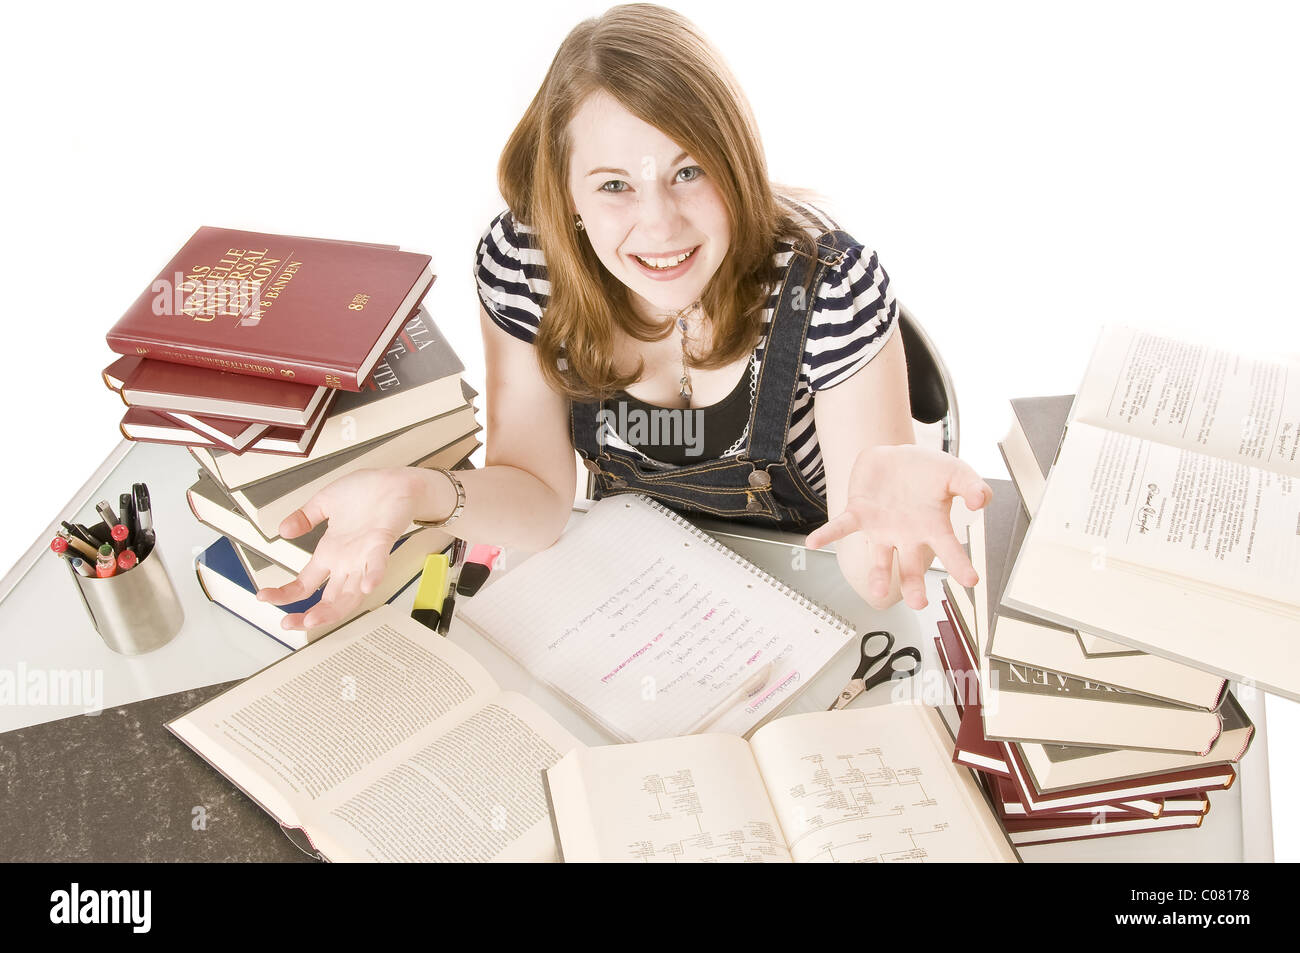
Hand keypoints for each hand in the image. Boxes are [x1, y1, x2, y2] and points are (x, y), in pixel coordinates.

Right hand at [256, 468, 425, 630]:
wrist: (398, 481)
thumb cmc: (369, 491)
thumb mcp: (326, 502)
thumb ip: (304, 517)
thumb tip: (282, 530)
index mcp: (331, 552)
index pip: (304, 584)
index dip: (285, 594)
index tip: (264, 597)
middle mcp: (347, 561)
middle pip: (327, 600)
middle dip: (307, 615)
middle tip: (288, 624)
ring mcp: (365, 556)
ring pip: (350, 593)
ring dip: (333, 608)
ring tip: (314, 619)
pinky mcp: (382, 543)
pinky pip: (378, 564)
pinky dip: (373, 576)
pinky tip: (365, 587)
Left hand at [804, 445, 992, 609]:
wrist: (895, 456)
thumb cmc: (927, 471)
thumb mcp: (955, 472)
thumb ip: (971, 485)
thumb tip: (983, 500)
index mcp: (933, 527)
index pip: (950, 550)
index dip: (960, 565)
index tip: (970, 581)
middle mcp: (907, 536)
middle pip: (911, 567)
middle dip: (914, 585)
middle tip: (918, 603)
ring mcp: (882, 529)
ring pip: (879, 558)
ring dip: (877, 575)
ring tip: (875, 593)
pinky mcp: (859, 515)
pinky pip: (842, 528)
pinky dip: (828, 535)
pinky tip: (814, 542)